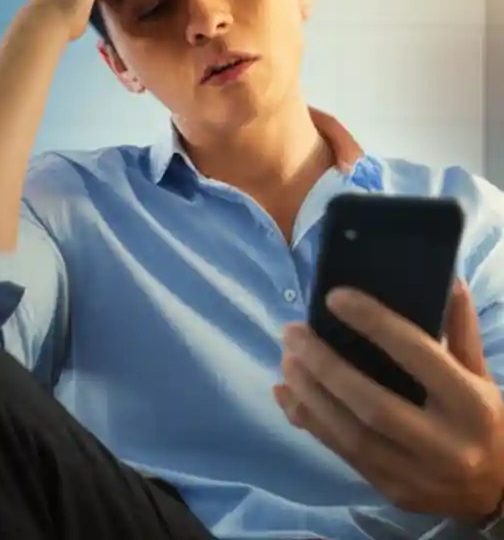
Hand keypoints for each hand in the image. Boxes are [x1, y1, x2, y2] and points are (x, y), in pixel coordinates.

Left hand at [273, 280, 503, 520]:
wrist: (500, 492)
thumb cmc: (486, 421)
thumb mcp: (482, 376)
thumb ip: (459, 331)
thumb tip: (446, 277)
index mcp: (472, 406)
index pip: (419, 356)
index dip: (375, 324)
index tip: (334, 297)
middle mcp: (446, 444)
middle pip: (373, 404)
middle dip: (324, 365)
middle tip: (292, 332)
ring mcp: (417, 474)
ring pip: (349, 434)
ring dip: (309, 393)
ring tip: (286, 359)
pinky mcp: (393, 491)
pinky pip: (341, 453)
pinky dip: (309, 420)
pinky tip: (286, 394)